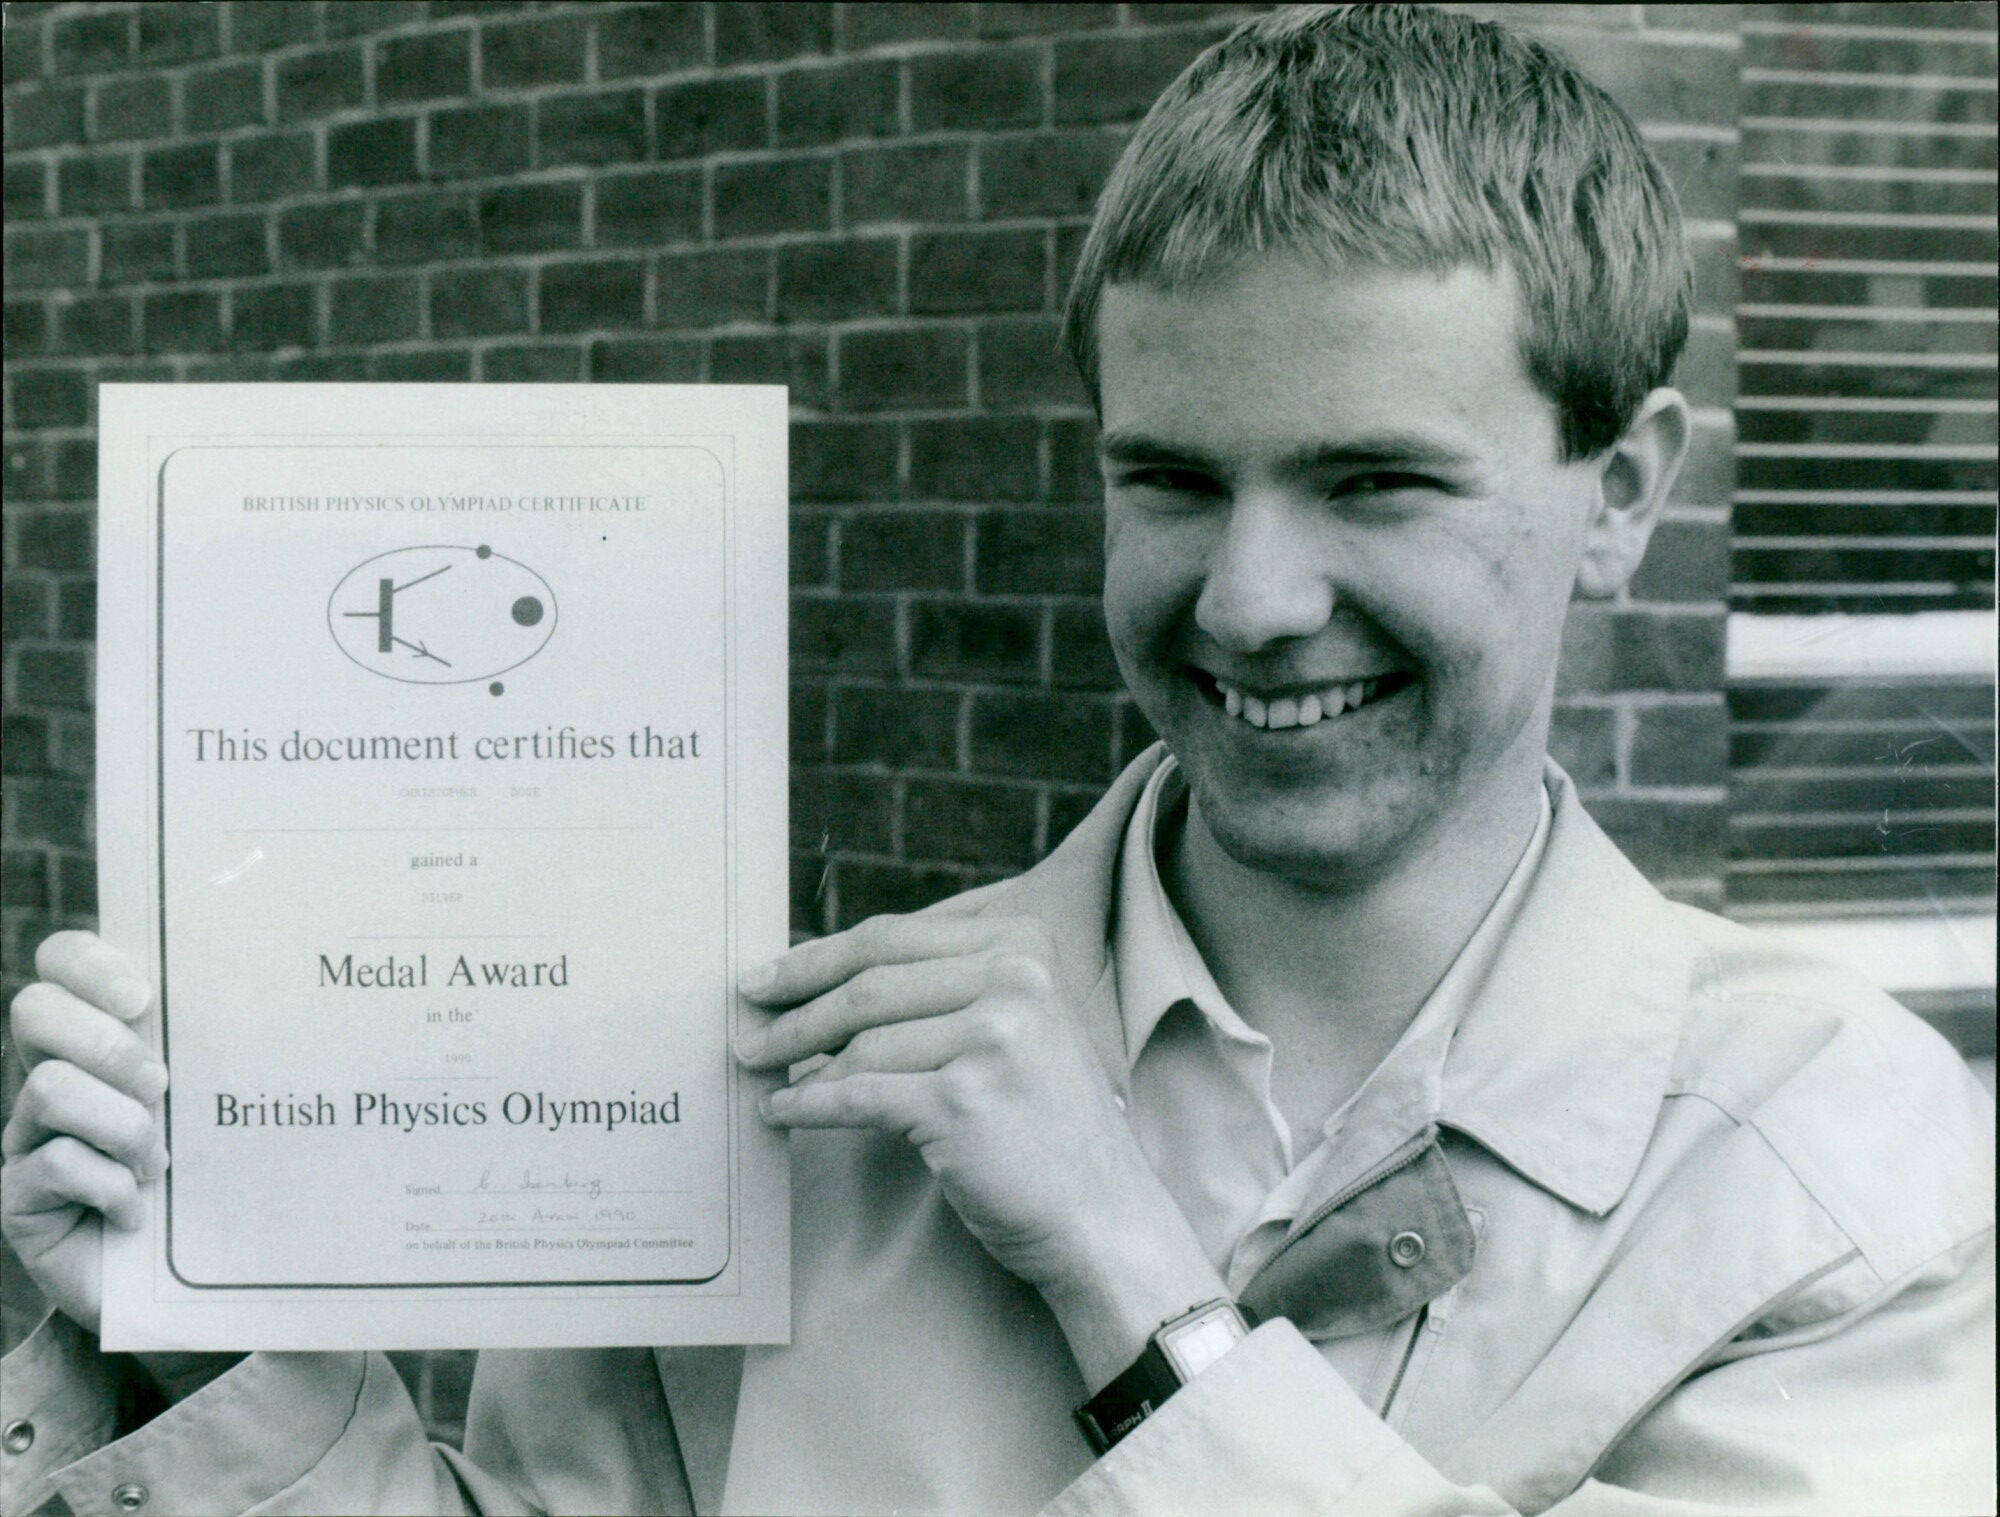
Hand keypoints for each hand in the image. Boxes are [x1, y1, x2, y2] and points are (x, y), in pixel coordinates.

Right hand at [4, 931, 239, 1399]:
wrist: (187, 1283)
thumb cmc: (212, 1180)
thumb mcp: (218, 1106)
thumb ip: (221, 1052)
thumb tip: (282, 992)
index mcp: (100, 1037)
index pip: (62, 962)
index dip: (89, 962)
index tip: (145, 996)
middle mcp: (54, 1076)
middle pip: (34, 1009)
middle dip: (105, 1042)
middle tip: (163, 1086)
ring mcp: (29, 1136)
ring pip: (48, 1088)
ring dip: (120, 1126)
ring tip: (159, 1166)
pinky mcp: (18, 1197)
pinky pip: (51, 1166)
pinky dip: (108, 1187)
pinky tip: (138, 1213)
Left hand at [738, 914, 1226, 1388]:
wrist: (1103, 1215)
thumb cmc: (1046, 1125)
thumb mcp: (1018, 1028)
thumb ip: (946, 990)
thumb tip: (826, 983)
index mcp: (1023, 946)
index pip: (894, 938)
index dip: (818, 956)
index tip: (770, 976)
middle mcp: (1014, 980)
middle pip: (869, 982)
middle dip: (794, 1004)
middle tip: (743, 1020)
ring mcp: (991, 1038)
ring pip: (861, 1041)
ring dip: (798, 1060)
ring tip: (764, 1072)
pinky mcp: (962, 1100)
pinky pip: (857, 1096)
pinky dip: (808, 1106)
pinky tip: (782, 1112)